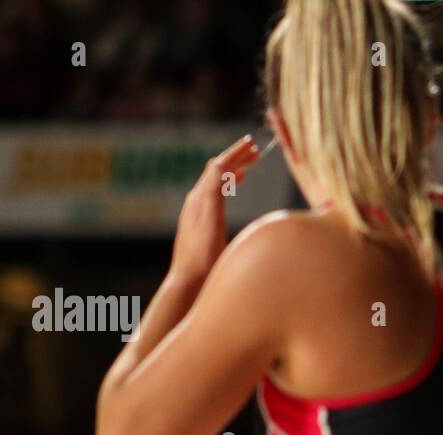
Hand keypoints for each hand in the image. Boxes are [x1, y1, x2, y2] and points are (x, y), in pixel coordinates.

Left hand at [170, 135, 262, 283]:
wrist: (188, 282)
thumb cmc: (204, 256)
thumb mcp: (212, 219)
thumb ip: (215, 190)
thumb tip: (219, 163)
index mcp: (201, 197)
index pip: (219, 166)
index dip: (236, 153)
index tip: (252, 144)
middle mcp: (196, 201)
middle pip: (216, 171)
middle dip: (235, 159)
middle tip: (254, 152)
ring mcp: (196, 212)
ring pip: (214, 184)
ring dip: (230, 173)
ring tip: (245, 169)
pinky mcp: (198, 224)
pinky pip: (213, 197)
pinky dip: (225, 188)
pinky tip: (230, 193)